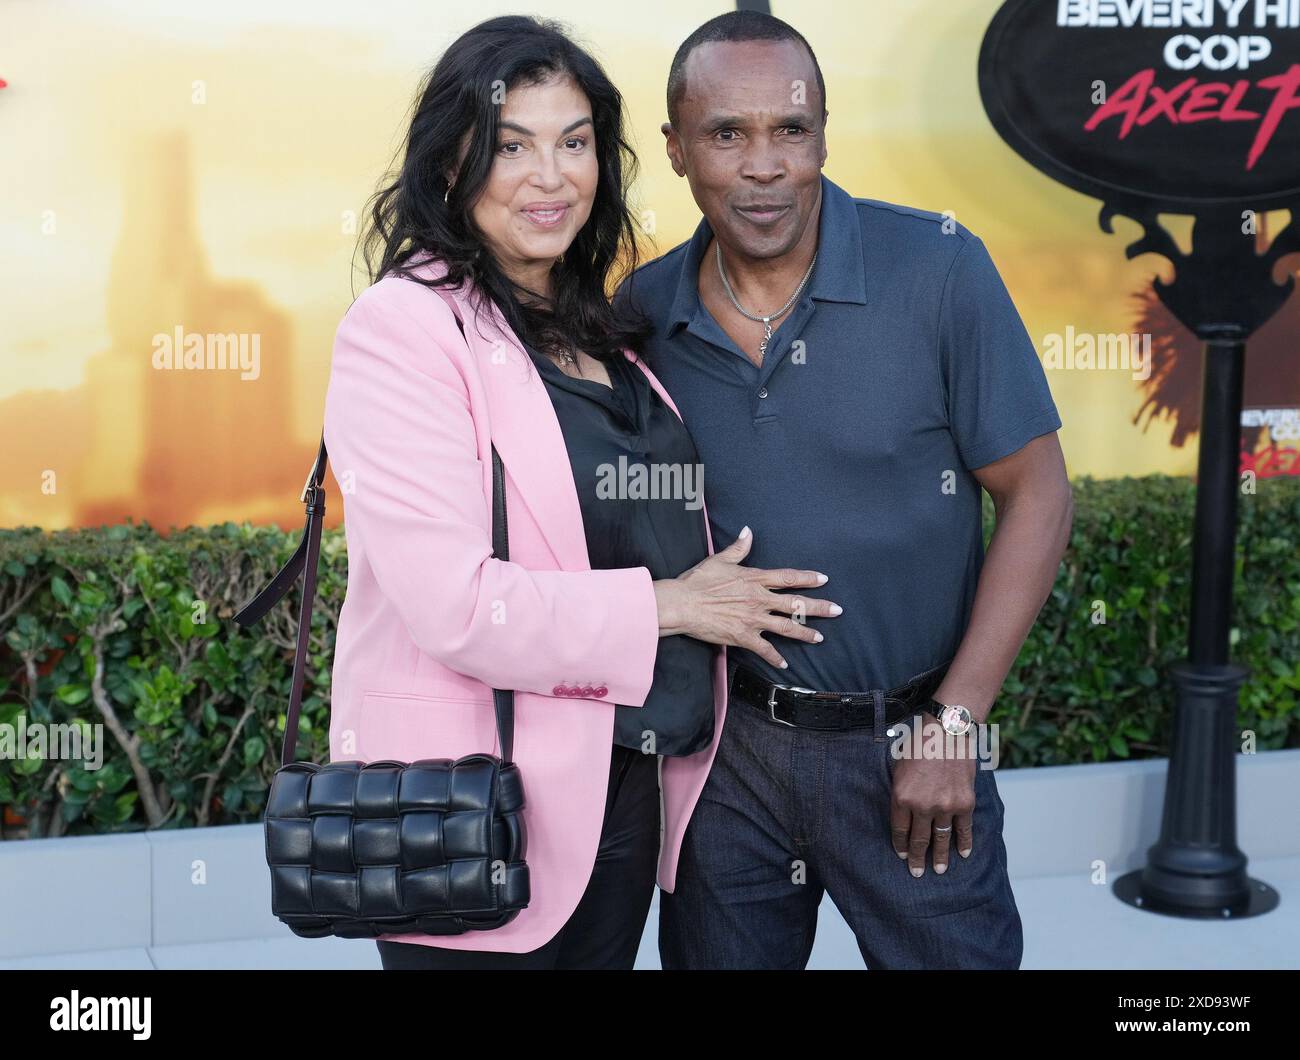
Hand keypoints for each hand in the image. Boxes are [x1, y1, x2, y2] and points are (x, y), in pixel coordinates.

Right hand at [653, 526, 841, 669]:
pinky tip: (785, 664)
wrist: (682, 604)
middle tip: (837, 610)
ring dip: (806, 633)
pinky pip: (765, 650)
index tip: (823, 579)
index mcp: (754, 579)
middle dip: (819, 607)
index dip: (808, 578)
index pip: (788, 578)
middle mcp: (759, 599)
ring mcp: (753, 619)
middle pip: (796, 604)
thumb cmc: (698, 581)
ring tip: (820, 638)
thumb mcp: (720, 560)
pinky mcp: (743, 637)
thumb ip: (738, 548)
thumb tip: (748, 531)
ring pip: (787, 628)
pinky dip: (775, 658)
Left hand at [888, 716, 975, 876]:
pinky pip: (964, 829)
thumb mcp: (898, 768)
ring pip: (941, 839)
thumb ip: (901, 793)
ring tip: (938, 870)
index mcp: (901, 797)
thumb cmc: (918, 745)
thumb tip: (903, 813)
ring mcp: (945, 806)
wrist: (947, 730)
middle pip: (919, 840)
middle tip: (917, 873)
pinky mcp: (964, 803)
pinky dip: (964, 843)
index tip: (903, 856)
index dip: (901, 846)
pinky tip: (963, 854)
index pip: (899, 831)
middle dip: (917, 859)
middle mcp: (922, 806)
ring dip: (940, 857)